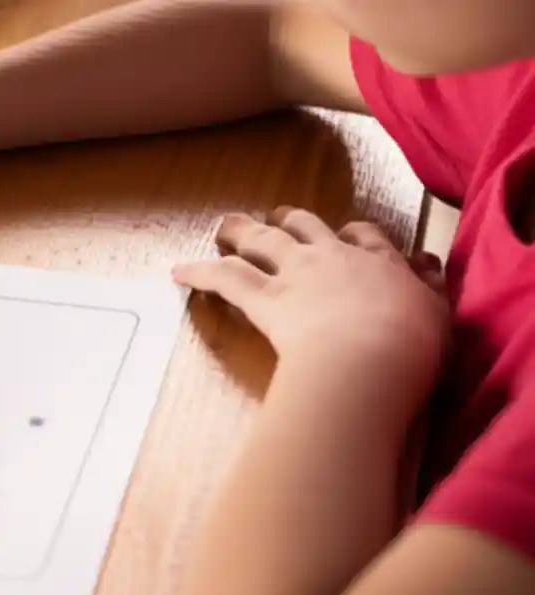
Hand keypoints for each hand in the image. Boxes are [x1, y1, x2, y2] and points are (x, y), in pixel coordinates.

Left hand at [174, 208, 449, 407]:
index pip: (364, 236)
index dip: (349, 233)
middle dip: (289, 219)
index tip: (340, 234)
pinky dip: (198, 272)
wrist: (374, 356)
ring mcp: (296, 274)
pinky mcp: (265, 299)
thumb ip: (428, 288)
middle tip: (277, 216)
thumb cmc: (414, 344)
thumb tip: (426, 266)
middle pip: (306, 227)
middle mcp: (333, 258)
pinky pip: (225, 279)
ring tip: (226, 225)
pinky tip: (178, 270)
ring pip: (263, 240)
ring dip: (241, 230)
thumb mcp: (438, 313)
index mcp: (380, 263)